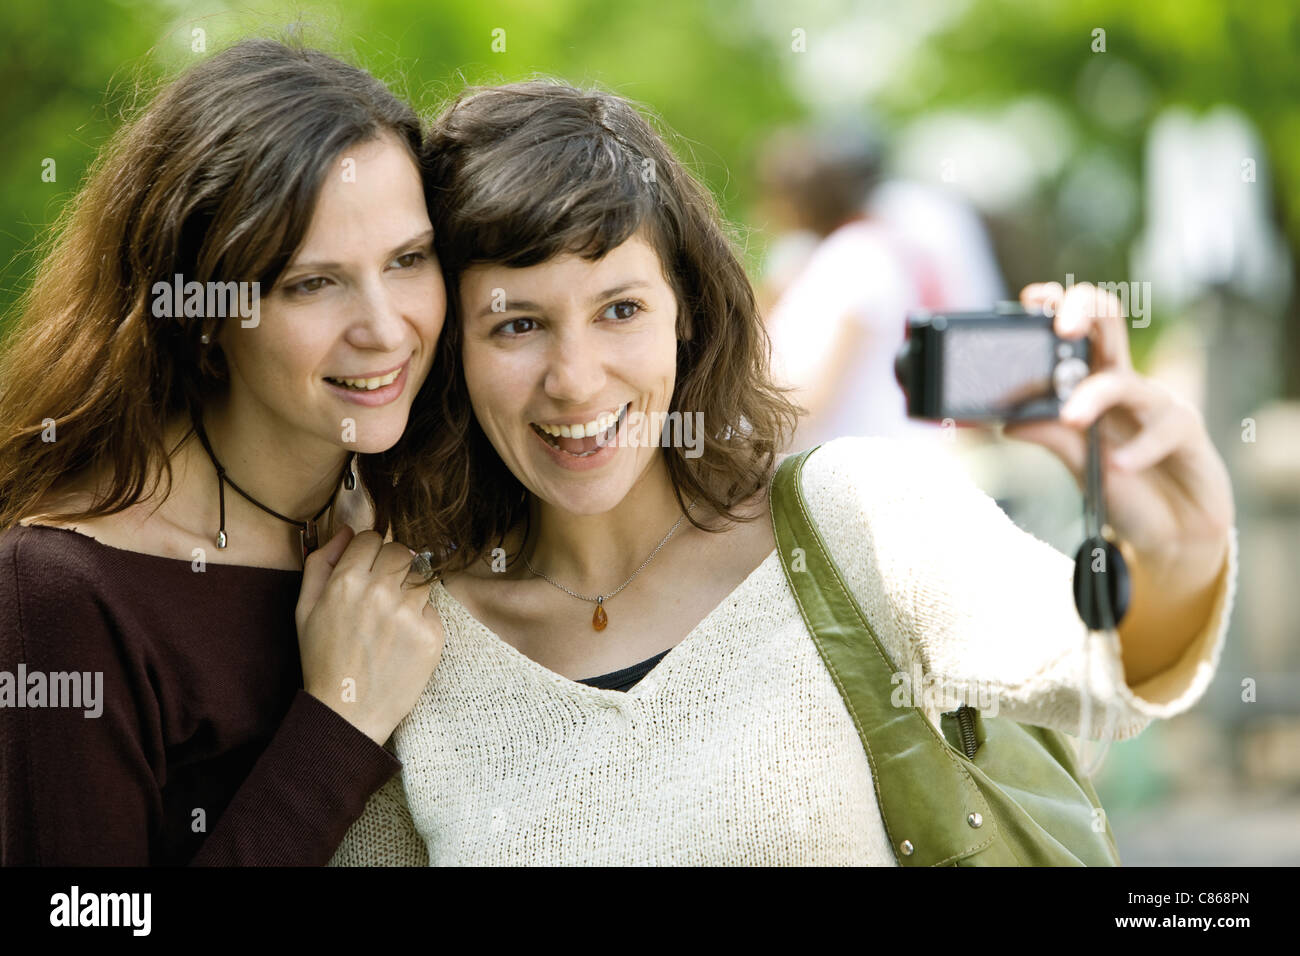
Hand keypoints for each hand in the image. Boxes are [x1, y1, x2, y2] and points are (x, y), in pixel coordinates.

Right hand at [295, 526, 444, 745]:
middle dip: (392, 564)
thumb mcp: (305, 609)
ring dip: (409, 589)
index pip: (371, 537)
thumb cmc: (323, 660)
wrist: (348, 712)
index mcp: (346, 582)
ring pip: (421, 576)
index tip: (366, 568)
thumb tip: (345, 530)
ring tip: (390, 618)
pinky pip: (432, 607)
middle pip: (401, 551)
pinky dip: (420, 617)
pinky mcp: (433, 633)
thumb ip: (321, 562)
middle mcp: (381, 593)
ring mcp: (410, 613)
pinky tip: (401, 638)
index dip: (368, 551)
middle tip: (382, 590)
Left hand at [1003, 281, 1233, 558]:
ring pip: (1125, 381)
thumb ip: (1050, 438)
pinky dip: (1139, 449)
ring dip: (1095, 397)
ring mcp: (1157, 403)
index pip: (1076, 331)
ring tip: (1072, 419)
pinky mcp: (1188, 430)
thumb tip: (1006, 422)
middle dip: (1081, 311)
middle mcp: (1124, 384)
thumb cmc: (1125, 489)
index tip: (1031, 300)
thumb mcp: (1078, 463)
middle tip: (1059, 327)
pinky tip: (1121, 467)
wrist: (1170, 536)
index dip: (1057, 306)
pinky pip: (1164, 427)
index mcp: (1092, 384)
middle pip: (1108, 323)